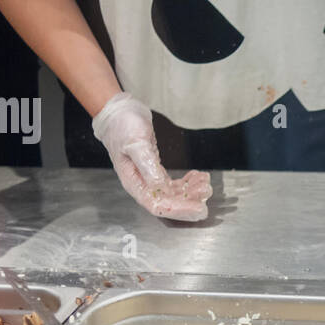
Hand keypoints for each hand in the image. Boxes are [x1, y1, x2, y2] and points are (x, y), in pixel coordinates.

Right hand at [92, 93, 213, 220]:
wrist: (118, 114)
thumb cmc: (122, 127)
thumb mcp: (136, 144)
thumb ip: (147, 165)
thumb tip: (159, 186)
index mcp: (134, 183)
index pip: (158, 206)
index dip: (180, 210)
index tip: (198, 208)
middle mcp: (142, 185)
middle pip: (168, 204)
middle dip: (190, 202)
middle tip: (207, 195)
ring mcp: (150, 180)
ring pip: (174, 195)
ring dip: (191, 192)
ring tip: (205, 182)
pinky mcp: (156, 172)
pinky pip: (174, 185)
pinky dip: (188, 183)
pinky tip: (198, 176)